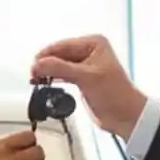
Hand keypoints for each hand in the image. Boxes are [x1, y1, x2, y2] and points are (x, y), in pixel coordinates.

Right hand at [30, 34, 148, 138]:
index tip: (33, 67)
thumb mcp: (86, 77)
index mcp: (93, 43)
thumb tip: (37, 64)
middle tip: (32, 76)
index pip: (62, 45)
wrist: (126, 116)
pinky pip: (63, 75)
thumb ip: (60, 68)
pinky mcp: (82, 79)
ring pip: (59, 65)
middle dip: (45, 64)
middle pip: (59, 54)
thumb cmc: (113, 93)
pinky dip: (54, 78)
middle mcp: (89, 51)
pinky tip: (45, 84)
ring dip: (48, 72)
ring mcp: (85, 65)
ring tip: (35, 81)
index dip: (46, 55)